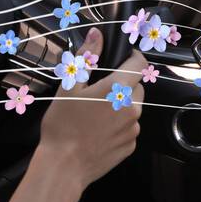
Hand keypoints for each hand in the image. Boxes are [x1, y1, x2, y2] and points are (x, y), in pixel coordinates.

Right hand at [37, 27, 146, 191]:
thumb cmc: (62, 125)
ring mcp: (133, 129)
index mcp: (117, 89)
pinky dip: (119, 126)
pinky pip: (129, 128)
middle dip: (123, 85)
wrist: (63, 166)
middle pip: (137, 87)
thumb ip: (86, 58)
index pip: (138, 64)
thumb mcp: (68, 86)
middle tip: (98, 92)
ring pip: (133, 108)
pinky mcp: (130, 146)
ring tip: (95, 115)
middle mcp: (131, 108)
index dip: (133, 58)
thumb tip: (96, 34)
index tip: (124, 58)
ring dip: (120, 106)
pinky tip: (98, 131)